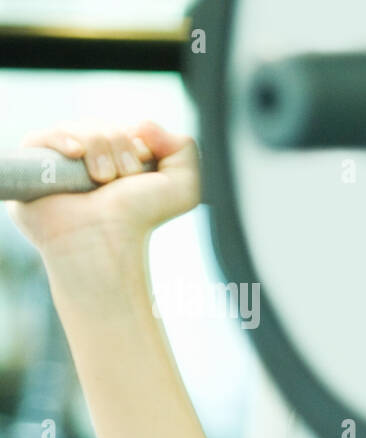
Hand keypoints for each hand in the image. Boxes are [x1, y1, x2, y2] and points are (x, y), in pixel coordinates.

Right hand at [5, 121, 199, 258]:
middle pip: (105, 126)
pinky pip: (45, 135)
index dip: (137, 143)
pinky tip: (76, 155)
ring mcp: (60, 161)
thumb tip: (144, 124)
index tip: (140, 170)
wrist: (106, 238)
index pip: (126, 128)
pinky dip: (63, 139)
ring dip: (99, 150)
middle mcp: (90, 159)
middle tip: (119, 180)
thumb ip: (183, 148)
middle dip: (120, 148)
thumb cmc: (140, 218)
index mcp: (120, 161)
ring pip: (80, 127)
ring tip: (101, 180)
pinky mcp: (33, 165)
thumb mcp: (182, 187)